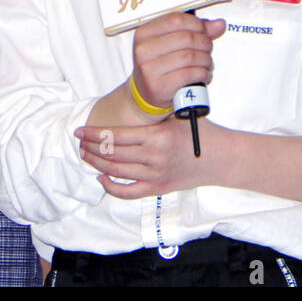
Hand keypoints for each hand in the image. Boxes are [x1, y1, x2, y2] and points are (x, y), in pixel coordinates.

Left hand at [75, 118, 223, 197]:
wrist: (221, 158)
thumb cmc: (201, 132)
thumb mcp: (177, 115)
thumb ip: (154, 115)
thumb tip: (128, 108)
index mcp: (156, 135)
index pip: (116, 135)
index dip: (94, 133)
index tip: (81, 131)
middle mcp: (153, 157)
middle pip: (111, 154)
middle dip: (91, 148)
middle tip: (80, 142)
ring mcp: (155, 175)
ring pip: (116, 171)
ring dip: (97, 163)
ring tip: (87, 156)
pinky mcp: (158, 188)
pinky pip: (128, 191)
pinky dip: (112, 187)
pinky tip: (103, 178)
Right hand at [131, 13, 225, 112]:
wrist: (146, 93)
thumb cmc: (160, 66)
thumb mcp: (172, 44)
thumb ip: (195, 31)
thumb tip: (218, 25)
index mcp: (145, 33)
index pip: (176, 19)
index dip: (197, 24)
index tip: (204, 31)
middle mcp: (143, 49)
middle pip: (186, 38)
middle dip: (204, 43)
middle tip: (208, 49)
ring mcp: (149, 68)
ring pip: (190, 56)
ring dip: (206, 60)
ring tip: (207, 63)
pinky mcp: (158, 86)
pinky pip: (190, 74)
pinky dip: (203, 74)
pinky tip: (203, 74)